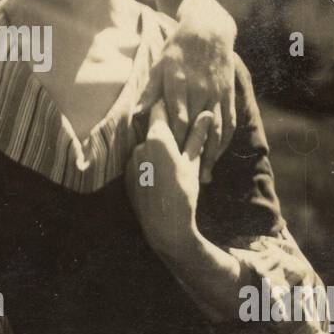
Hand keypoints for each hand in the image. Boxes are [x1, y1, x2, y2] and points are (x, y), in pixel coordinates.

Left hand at [125, 100, 213, 252]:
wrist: (165, 226)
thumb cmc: (184, 192)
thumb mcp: (194, 162)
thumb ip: (197, 136)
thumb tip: (206, 113)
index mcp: (156, 138)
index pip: (159, 109)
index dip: (170, 108)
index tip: (179, 108)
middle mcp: (139, 145)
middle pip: (153, 130)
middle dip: (168, 133)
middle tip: (183, 144)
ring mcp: (130, 161)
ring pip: (147, 147)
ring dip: (159, 150)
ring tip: (175, 167)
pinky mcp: (126, 175)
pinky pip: (140, 163)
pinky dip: (150, 165)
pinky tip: (163, 179)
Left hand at [143, 28, 235, 181]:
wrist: (209, 31)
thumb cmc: (178, 49)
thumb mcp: (159, 65)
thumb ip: (149, 91)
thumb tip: (135, 113)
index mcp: (179, 85)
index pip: (176, 120)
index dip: (173, 142)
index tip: (166, 161)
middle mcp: (199, 91)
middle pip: (196, 130)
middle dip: (190, 155)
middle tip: (184, 179)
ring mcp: (216, 94)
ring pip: (216, 130)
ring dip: (211, 155)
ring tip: (204, 176)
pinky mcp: (228, 95)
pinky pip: (229, 122)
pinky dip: (224, 141)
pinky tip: (217, 155)